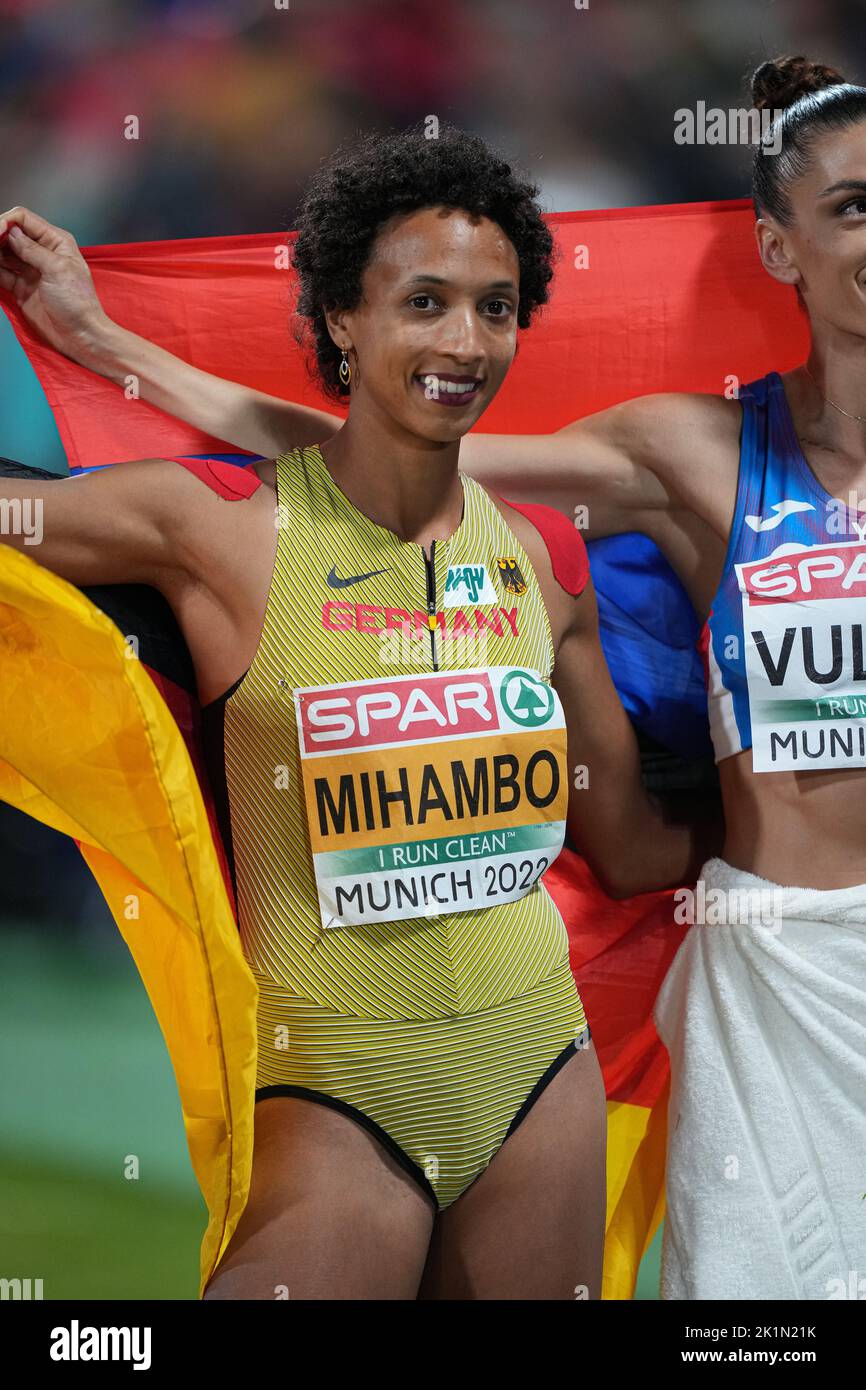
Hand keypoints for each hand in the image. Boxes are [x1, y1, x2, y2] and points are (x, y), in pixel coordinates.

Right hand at [0, 206, 112, 357]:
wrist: (81, 336)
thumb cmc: (79, 304)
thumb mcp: (57, 269)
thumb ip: (32, 249)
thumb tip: (10, 232)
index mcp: (56, 242)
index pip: (24, 219)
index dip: (6, 222)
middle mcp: (42, 253)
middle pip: (10, 234)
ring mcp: (30, 271)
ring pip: (3, 253)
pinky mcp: (21, 288)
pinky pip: (1, 273)